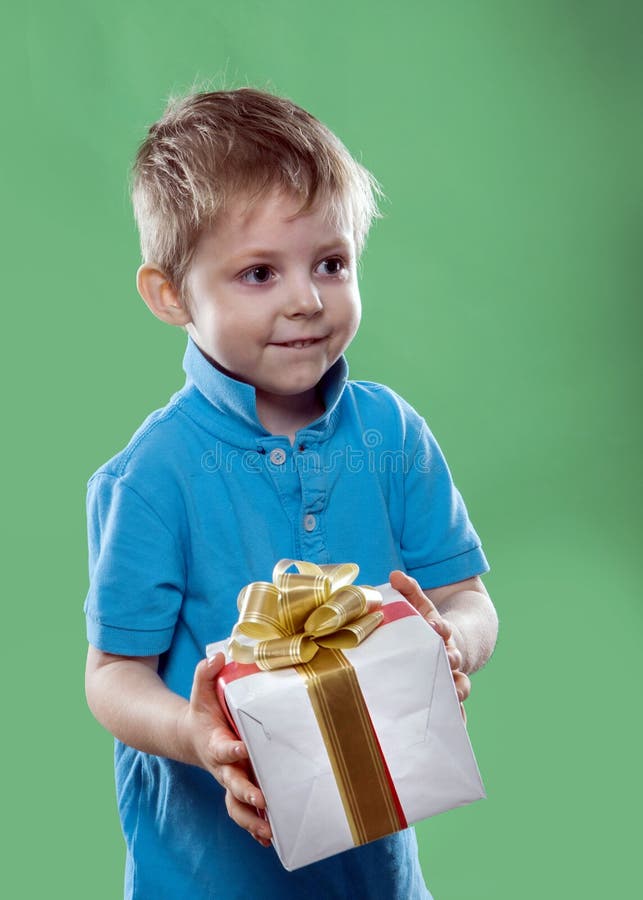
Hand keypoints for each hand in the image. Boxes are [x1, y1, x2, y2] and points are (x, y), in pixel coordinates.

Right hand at [182, 653, 271, 846]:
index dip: (233, 749)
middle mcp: (222, 765)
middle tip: (262, 799)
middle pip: (232, 782)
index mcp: (215, 742)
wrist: (191, 736)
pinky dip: (254, 827)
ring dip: (251, 819)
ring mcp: (230, 779)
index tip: (243, 748)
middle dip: (246, 791)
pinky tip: (270, 838)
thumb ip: (205, 673)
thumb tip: (217, 655)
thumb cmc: (203, 712)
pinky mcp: (237, 787)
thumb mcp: (201, 691)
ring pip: (236, 805)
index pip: (224, 747)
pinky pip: (243, 812)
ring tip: (269, 832)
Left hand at [389, 570, 470, 720]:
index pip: (444, 628)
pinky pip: (455, 708)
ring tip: (453, 697)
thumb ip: (409, 589)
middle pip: (455, 658)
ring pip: (460, 684)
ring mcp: (451, 676)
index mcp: (441, 633)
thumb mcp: (418, 606)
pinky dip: (457, 717)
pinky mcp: (447, 694)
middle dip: (451, 659)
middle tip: (445, 661)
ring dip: (458, 689)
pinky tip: (455, 727)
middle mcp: (450, 655)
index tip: (435, 625)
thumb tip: (395, 574)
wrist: (445, 647)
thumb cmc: (425, 626)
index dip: (441, 626)